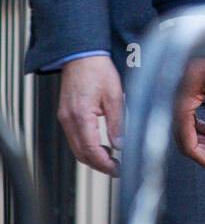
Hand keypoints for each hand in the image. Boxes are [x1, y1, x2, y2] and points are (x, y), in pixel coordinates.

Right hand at [58, 55, 124, 176]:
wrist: (81, 55)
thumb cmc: (97, 69)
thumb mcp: (114, 96)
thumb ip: (117, 123)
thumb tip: (121, 145)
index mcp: (80, 116)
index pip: (91, 151)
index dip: (105, 164)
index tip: (118, 169)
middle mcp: (69, 120)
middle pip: (81, 154)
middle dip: (99, 165)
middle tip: (117, 169)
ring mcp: (65, 118)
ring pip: (77, 148)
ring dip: (93, 157)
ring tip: (112, 159)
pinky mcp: (66, 115)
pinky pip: (75, 138)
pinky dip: (87, 146)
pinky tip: (102, 145)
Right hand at [174, 56, 204, 170]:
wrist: (194, 34)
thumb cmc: (203, 53)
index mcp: (178, 107)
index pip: (188, 144)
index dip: (203, 158)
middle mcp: (173, 108)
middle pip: (187, 141)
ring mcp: (175, 103)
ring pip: (188, 132)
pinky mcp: (180, 98)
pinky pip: (189, 120)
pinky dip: (203, 128)